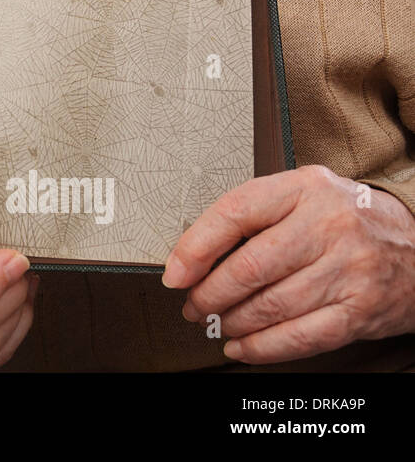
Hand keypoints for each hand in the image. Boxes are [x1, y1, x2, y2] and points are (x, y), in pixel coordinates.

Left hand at [167, 165, 414, 363]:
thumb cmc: (347, 218)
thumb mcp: (305, 194)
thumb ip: (256, 213)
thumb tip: (193, 253)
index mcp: (306, 188)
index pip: (235, 212)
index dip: (195, 247)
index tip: (174, 272)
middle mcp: (329, 226)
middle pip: (249, 267)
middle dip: (209, 293)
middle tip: (192, 304)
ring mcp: (349, 270)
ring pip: (271, 306)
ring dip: (232, 322)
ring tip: (215, 322)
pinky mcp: (362, 310)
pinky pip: (300, 337)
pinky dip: (262, 348)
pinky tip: (242, 347)